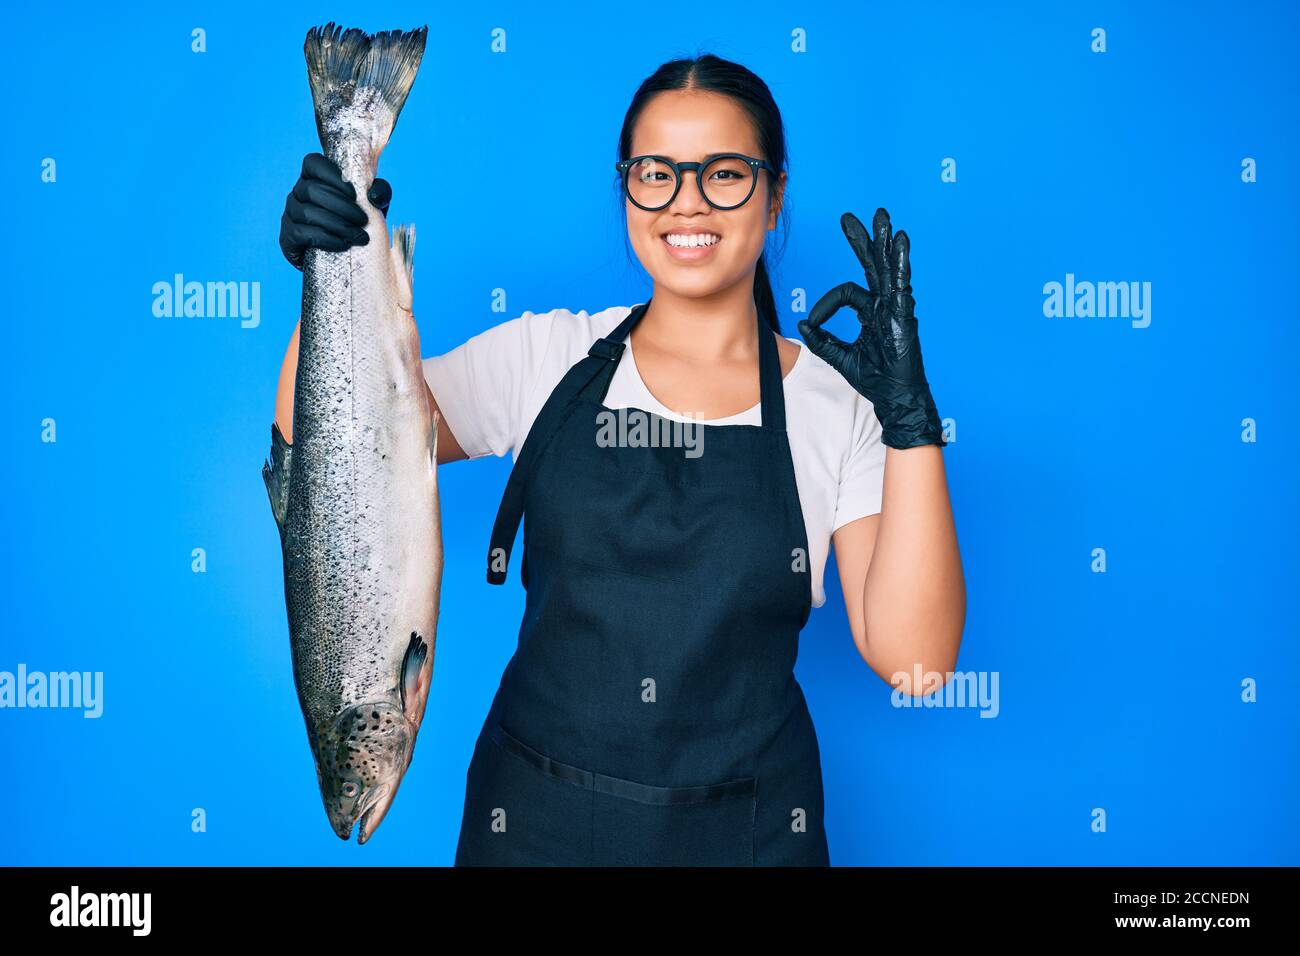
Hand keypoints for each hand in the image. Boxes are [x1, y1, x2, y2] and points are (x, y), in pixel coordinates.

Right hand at [278, 153, 392, 269]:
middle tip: (364, 221)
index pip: (313, 163)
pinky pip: (302, 233)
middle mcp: (298, 192)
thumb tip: (375, 194)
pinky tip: (343, 244)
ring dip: (337, 225)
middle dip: (342, 207)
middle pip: (312, 190)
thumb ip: (379, 193)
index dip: (332, 175)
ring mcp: (290, 213)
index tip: (354, 193)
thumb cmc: (357, 222)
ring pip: (307, 212)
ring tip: (359, 236)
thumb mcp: (373, 205)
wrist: (344, 256)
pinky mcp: (288, 236)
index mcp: (313, 177)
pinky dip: (326, 239)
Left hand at [798, 208, 944, 449]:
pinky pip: (902, 282)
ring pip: (887, 267)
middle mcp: (884, 304)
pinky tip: (901, 240)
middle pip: (871, 265)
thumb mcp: (838, 357)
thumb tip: (801, 323)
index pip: (845, 293)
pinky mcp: (904, 313)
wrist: (894, 396)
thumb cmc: (875, 378)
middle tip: (847, 218)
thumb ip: (821, 340)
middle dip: (860, 241)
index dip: (823, 305)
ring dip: (883, 241)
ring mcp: (896, 306)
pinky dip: (901, 260)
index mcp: (870, 311)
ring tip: (881, 216)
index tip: (811, 322)